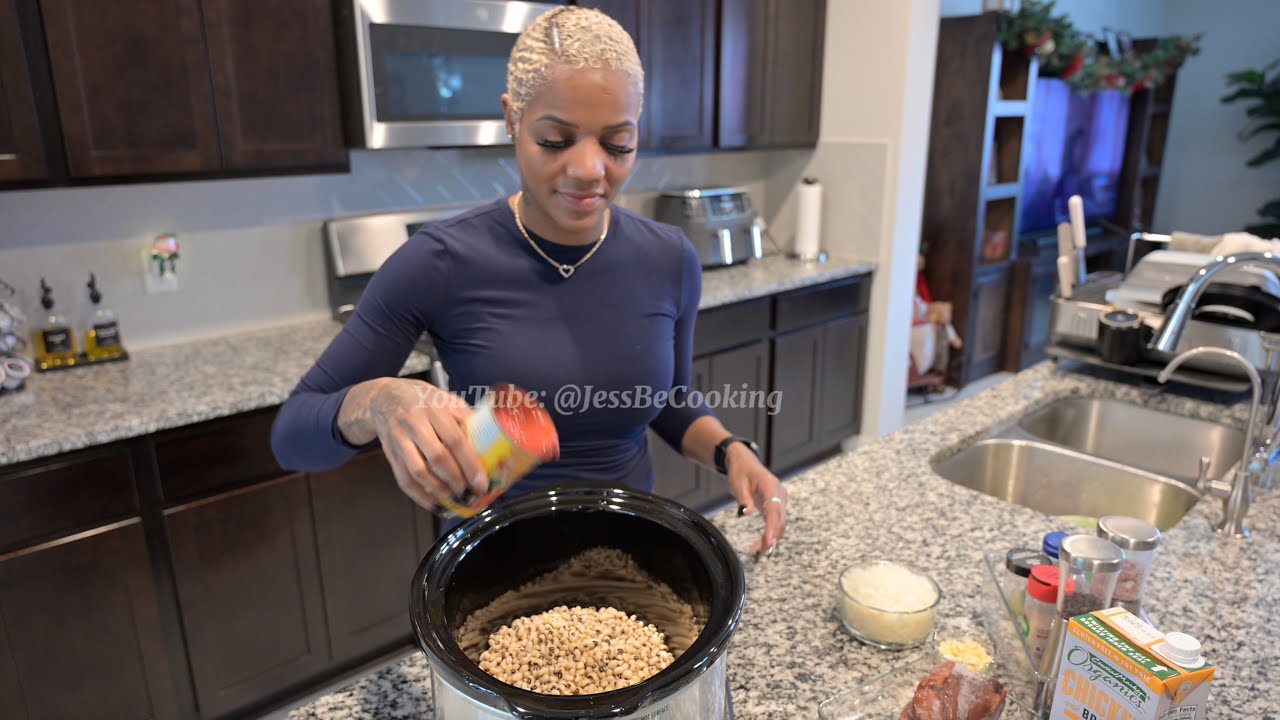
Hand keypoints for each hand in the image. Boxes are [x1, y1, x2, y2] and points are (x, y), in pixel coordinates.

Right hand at [369, 379, 487, 509]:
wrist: (385, 397)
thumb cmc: (423, 399)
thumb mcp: (446, 399)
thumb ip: (465, 419)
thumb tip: (490, 444)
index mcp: (435, 409)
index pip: (456, 440)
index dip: (470, 464)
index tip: (481, 482)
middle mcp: (415, 424)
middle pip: (438, 458)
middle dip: (457, 481)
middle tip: (470, 494)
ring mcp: (400, 440)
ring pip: (419, 472)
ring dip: (439, 490)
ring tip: (455, 500)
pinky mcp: (391, 454)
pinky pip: (404, 479)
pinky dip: (419, 495)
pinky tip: (434, 503)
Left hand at [724, 442, 787, 556]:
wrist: (744, 462)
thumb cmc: (740, 470)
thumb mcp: (737, 483)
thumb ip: (743, 498)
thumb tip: (745, 513)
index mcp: (770, 485)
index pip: (773, 509)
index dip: (772, 527)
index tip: (769, 541)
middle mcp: (779, 493)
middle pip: (779, 519)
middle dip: (771, 537)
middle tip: (759, 552)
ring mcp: (779, 499)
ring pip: (778, 523)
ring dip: (770, 538)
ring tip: (756, 551)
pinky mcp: (775, 504)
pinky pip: (775, 521)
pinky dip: (769, 533)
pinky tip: (761, 544)